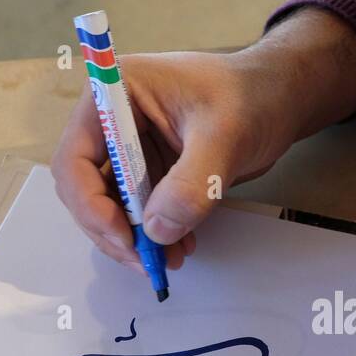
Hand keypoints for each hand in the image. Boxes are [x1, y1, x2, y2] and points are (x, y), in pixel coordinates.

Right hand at [52, 8, 355, 270]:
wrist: (279, 101)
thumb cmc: (252, 99)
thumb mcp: (224, 136)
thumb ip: (192, 183)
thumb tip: (158, 230)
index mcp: (112, 94)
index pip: (76, 158)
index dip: (90, 203)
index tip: (124, 235)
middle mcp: (111, 122)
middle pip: (86, 188)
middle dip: (111, 229)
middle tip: (145, 261)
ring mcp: (130, 149)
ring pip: (111, 206)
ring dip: (133, 238)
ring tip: (169, 260)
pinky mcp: (151, 172)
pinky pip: (140, 211)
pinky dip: (154, 234)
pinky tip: (180, 247)